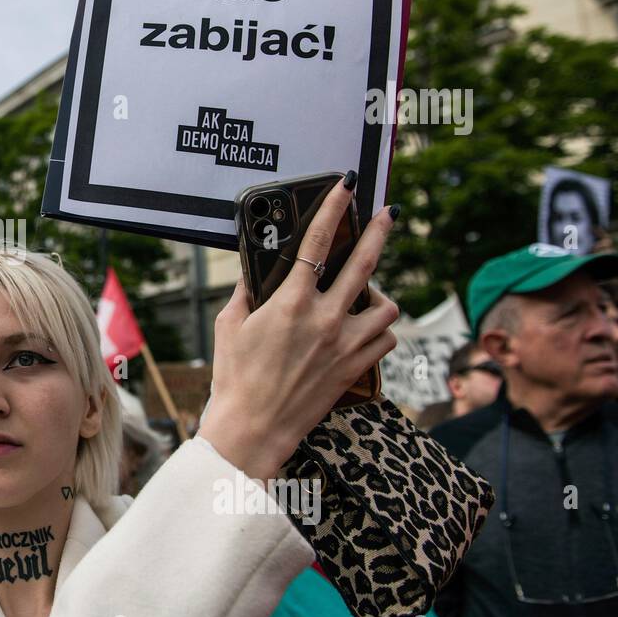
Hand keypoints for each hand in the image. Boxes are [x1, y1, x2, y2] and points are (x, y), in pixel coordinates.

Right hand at [201, 175, 398, 480]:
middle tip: (387, 213)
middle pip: (365, 263)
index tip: (345, 188)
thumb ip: (246, 293)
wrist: (254, 429)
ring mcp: (345, 345)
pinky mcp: (355, 368)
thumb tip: (254, 270)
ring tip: (367, 291)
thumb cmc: (235, 378)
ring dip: (379, 293)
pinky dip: (378, 329)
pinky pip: (384, 339)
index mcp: (290, 303)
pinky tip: (365, 327)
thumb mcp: (230, 326)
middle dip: (379, 231)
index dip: (333, 209)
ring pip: (385, 305)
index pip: (317, 243)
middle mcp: (325, 319)